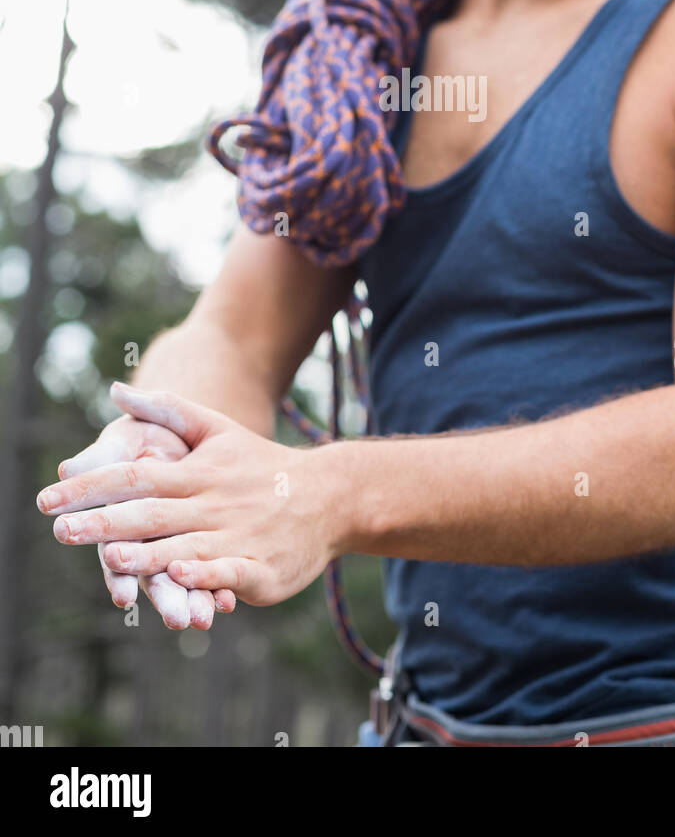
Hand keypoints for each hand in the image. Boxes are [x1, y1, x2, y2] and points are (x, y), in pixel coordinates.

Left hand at [37, 383, 347, 606]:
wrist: (330, 496)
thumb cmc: (262, 465)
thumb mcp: (219, 429)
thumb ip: (167, 410)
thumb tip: (117, 390)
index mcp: (197, 471)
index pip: (134, 475)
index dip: (90, 485)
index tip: (48, 496)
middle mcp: (212, 503)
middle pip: (152, 512)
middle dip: (104, 523)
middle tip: (60, 530)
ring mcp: (237, 536)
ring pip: (185, 546)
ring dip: (148, 554)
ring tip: (111, 558)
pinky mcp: (260, 569)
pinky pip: (229, 573)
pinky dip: (205, 575)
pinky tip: (180, 578)